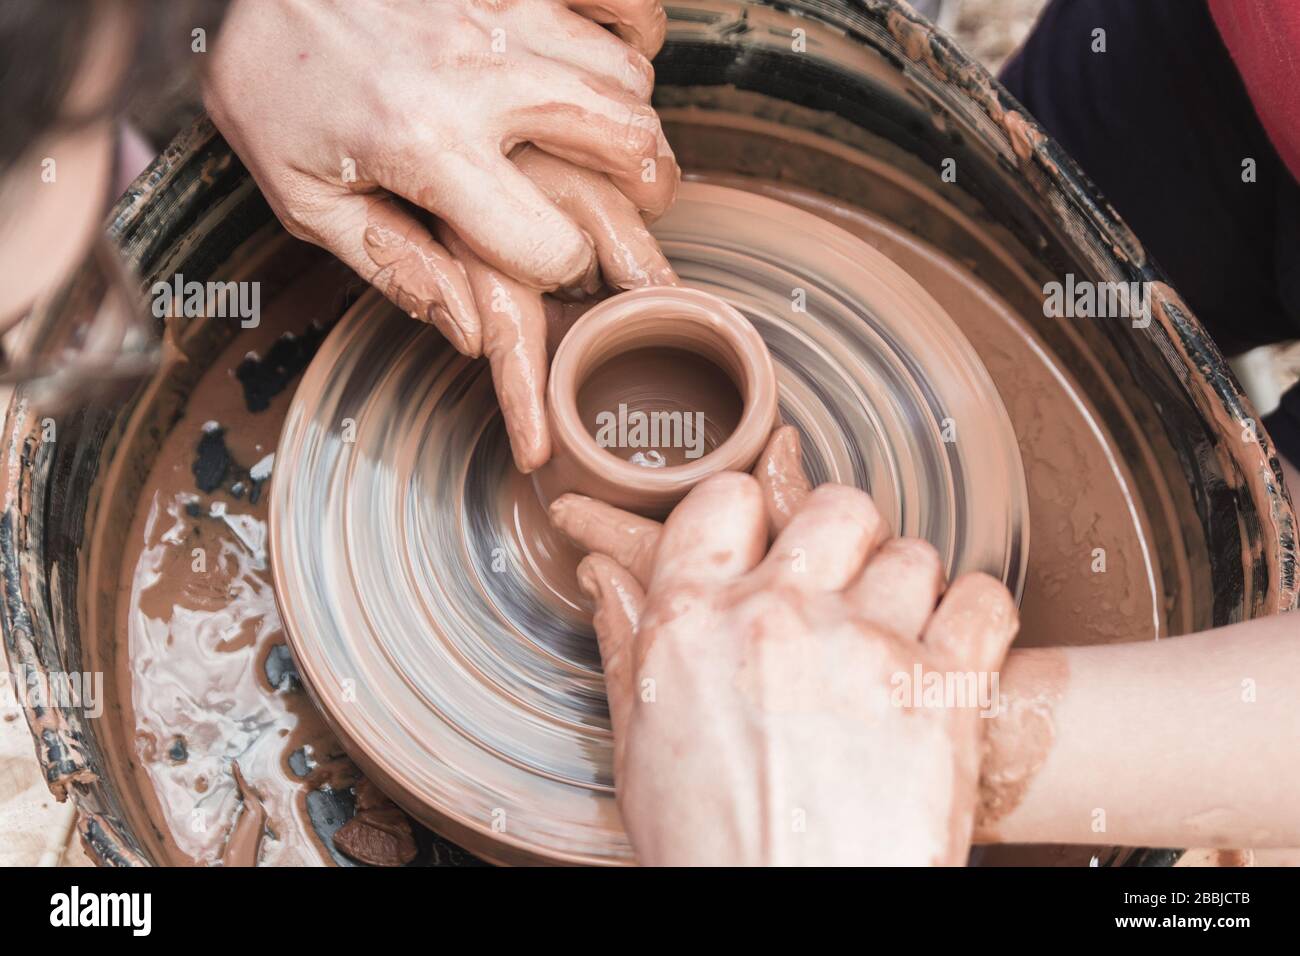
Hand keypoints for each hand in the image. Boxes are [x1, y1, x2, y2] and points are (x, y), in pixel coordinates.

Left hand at [205, 0, 678, 467]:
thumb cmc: (269, 78)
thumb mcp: (303, 196)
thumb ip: (394, 265)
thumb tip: (472, 336)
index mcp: (425, 145)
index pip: (551, 245)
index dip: (563, 271)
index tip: (552, 262)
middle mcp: (479, 74)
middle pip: (628, 148)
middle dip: (649, 195)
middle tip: (638, 204)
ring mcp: (503, 9)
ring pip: (631, 76)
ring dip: (634, 118)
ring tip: (611, 137)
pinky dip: (637, 31)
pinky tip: (610, 57)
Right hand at [550, 428, 1019, 864]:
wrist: (794, 918)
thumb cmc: (714, 850)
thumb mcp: (640, 747)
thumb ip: (627, 642)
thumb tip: (604, 573)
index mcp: (692, 623)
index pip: (726, 499)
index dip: (749, 518)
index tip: (765, 544)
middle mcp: (777, 617)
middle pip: (835, 508)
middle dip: (842, 537)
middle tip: (843, 582)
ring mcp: (866, 648)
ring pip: (913, 553)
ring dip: (908, 587)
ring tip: (897, 634)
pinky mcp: (944, 691)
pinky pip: (984, 599)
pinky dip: (977, 614)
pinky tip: (953, 645)